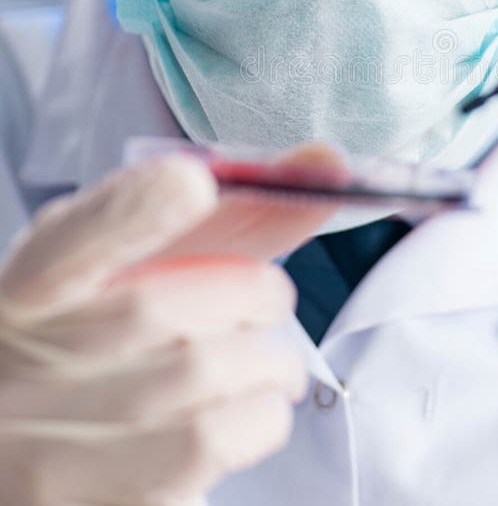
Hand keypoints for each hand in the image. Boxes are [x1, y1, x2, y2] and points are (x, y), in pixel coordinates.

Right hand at [0, 145, 339, 504]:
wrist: (44, 448)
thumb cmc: (112, 338)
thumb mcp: (134, 269)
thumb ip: (229, 218)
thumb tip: (327, 165)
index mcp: (27, 289)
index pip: (72, 239)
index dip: (135, 208)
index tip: (192, 182)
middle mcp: (24, 367)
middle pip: (164, 306)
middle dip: (254, 293)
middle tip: (267, 298)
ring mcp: (55, 451)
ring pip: (208, 374)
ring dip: (269, 358)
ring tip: (263, 361)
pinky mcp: (110, 503)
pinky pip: (219, 441)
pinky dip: (261, 414)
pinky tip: (246, 409)